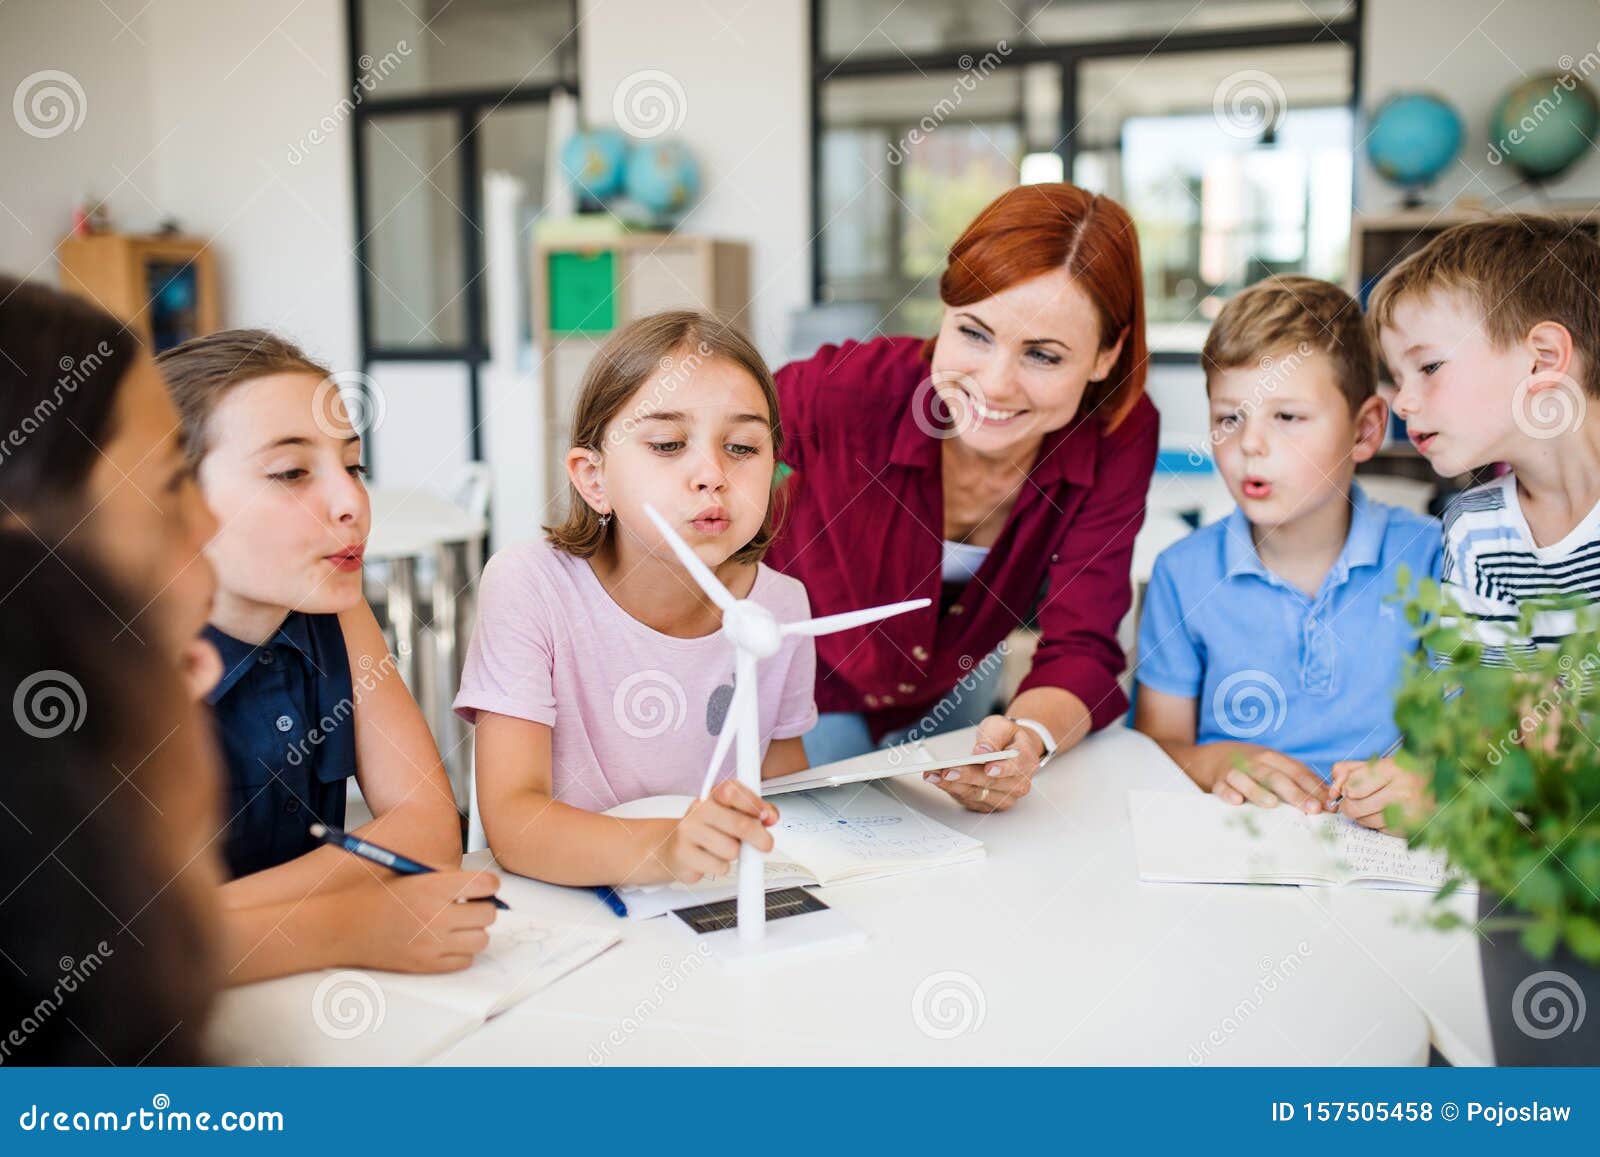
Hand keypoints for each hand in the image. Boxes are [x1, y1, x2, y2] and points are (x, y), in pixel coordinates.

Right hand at [344, 869, 502, 972]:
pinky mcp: (427, 966)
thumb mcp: (414, 872)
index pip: (487, 885)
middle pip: (489, 914)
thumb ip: (450, 876)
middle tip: (468, 905)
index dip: (488, 884)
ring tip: (456, 924)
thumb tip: (487, 886)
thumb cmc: (379, 896)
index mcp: (432, 888)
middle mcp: (435, 917)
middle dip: (482, 907)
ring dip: (474, 931)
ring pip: (482, 940)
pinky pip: (465, 961)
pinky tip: (445, 941)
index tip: (482, 886)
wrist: (345, 927)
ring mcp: (432, 945)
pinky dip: (461, 952)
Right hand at [656, 778, 776, 883]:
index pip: (733, 791)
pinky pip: (719, 867)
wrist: (675, 847)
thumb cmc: (709, 830)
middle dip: (759, 838)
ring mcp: (688, 831)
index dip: (754, 804)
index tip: (766, 816)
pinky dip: (721, 867)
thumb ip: (756, 812)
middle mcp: (698, 809)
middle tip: (765, 844)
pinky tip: (711, 859)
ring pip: (731, 850)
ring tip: (723, 849)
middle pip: (739, 824)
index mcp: (712, 795)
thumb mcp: (732, 814)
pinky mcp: (683, 854)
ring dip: (734, 854)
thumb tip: (771, 816)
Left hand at [925, 715, 1041, 812]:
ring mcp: (1003, 797)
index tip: (988, 767)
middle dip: (967, 776)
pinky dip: (950, 789)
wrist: (1009, 750)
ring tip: (934, 775)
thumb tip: (984, 750)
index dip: (1002, 769)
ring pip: (976, 794)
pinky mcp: (987, 803)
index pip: (1016, 767)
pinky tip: (937, 780)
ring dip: (952, 785)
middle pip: (991, 783)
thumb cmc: (1006, 738)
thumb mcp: (1002, 725)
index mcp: (1026, 762)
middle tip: (948, 770)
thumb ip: (994, 735)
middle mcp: (1017, 784)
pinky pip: (967, 799)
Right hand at [1194, 743, 1329, 812]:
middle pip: (1275, 776)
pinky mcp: (1218, 781)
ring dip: (1259, 791)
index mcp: (1274, 758)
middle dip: (1294, 793)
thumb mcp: (1277, 768)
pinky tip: (1236, 801)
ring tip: (1273, 804)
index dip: (1312, 788)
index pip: (1296, 772)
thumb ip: (1302, 783)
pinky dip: (1228, 793)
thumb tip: (1330, 803)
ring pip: (1247, 779)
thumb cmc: (1255, 768)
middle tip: (1311, 809)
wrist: (1215, 757)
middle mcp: (1255, 762)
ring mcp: (1235, 771)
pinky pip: (1222, 787)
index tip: (1326, 805)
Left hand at [1329, 757, 1432, 834]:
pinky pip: (1380, 830)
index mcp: (1391, 770)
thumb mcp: (1373, 763)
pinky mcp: (1412, 828)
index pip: (1351, 789)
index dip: (1346, 791)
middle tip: (1357, 801)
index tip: (1352, 789)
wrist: (1437, 782)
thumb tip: (1332, 793)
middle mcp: (1402, 791)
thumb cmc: (1400, 772)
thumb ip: (1346, 771)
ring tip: (1374, 805)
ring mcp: (1409, 812)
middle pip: (1355, 808)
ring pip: (1366, 822)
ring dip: (1363, 816)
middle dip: (1350, 806)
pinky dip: (1378, 824)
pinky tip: (1387, 813)